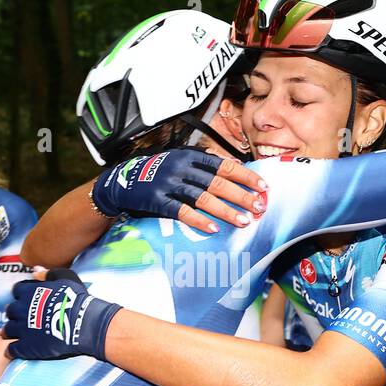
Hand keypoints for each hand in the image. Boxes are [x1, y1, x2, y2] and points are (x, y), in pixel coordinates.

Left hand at [3, 277, 120, 361]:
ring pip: (7, 330)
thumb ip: (47, 274)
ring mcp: (21, 329)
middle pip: (10, 310)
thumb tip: (35, 270)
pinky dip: (12, 350)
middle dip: (15, 313)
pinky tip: (14, 351)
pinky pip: (12, 349)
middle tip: (21, 317)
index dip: (21, 295)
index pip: (16, 290)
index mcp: (27, 292)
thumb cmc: (76, 299)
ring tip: (12, 334)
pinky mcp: (26, 347)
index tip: (26, 299)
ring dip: (8, 331)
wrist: (82, 322)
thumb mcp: (65, 277)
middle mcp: (20, 309)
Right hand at [91, 148, 266, 232]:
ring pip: (203, 198)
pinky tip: (213, 229)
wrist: (122, 180)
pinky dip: (198, 221)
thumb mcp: (180, 159)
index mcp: (189, 156)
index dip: (245, 175)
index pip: (224, 165)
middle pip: (217, 182)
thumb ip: (205, 162)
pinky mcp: (157, 201)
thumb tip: (236, 164)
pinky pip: (181, 212)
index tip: (263, 186)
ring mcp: (168, 184)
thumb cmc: (158, 172)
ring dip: (225, 211)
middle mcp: (181, 168)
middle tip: (258, 206)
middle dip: (240, 195)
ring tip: (243, 221)